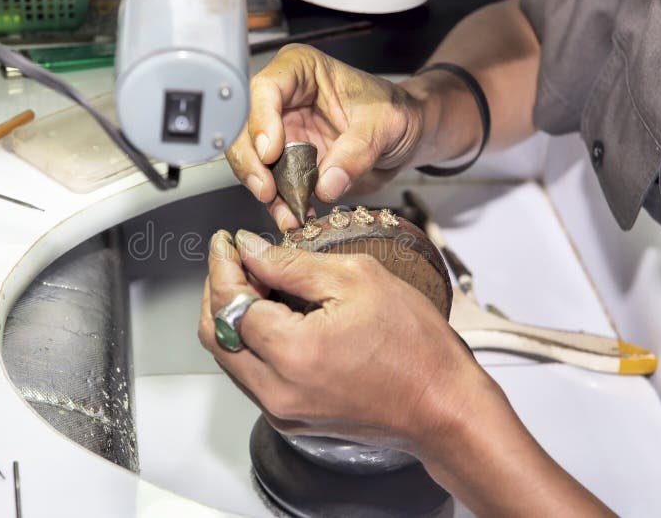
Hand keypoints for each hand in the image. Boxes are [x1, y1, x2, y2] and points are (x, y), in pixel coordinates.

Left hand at [198, 230, 613, 515]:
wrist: (443, 408)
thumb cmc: (416, 348)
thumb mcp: (358, 280)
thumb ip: (292, 263)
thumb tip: (250, 250)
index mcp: (293, 352)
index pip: (229, 301)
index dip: (223, 264)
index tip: (226, 242)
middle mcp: (278, 389)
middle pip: (216, 333)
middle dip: (218, 289)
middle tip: (236, 260)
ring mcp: (282, 409)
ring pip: (229, 356)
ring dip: (232, 316)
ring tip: (257, 283)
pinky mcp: (290, 417)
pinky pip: (251, 375)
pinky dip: (251, 341)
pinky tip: (274, 316)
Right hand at [227, 44, 422, 229]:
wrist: (407, 137)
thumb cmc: (396, 112)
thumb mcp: (385, 124)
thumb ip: (357, 151)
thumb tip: (325, 184)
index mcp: (300, 70)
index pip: (266, 89)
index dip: (261, 121)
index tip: (270, 152)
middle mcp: (282, 100)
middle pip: (245, 127)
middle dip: (251, 162)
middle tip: (266, 189)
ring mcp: (281, 133)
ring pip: (252, 161)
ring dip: (264, 190)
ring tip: (286, 212)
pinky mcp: (287, 164)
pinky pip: (272, 186)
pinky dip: (279, 204)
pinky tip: (295, 214)